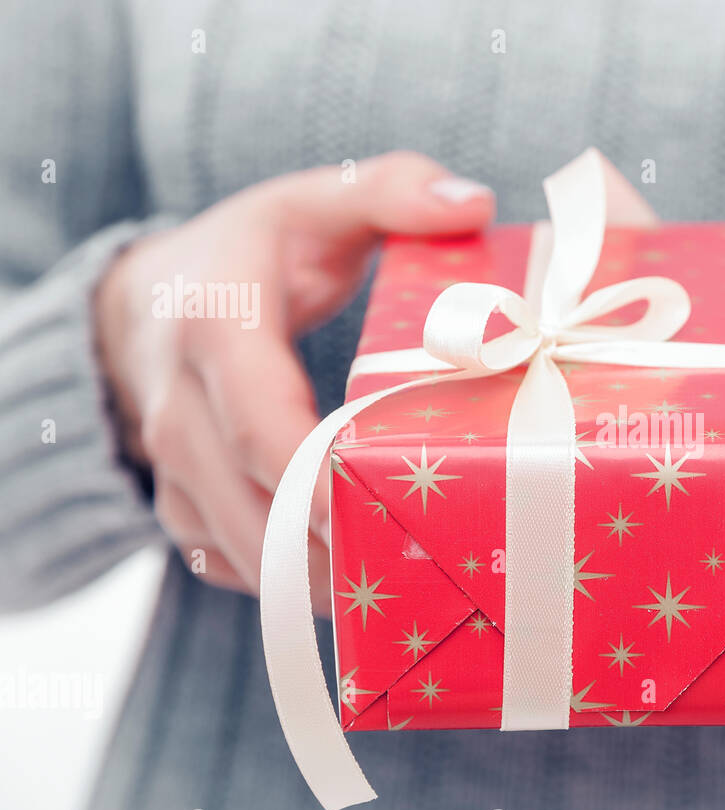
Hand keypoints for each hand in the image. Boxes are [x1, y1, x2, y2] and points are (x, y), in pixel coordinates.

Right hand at [94, 152, 494, 609]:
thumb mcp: (312, 203)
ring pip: (240, 552)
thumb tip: (475, 202)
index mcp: (217, 333)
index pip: (263, 428)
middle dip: (339, 554)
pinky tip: (356, 587)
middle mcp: (180, 412)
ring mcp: (173, 468)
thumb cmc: (247, 255)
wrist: (142, 303)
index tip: (390, 517)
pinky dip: (287, 585)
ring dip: (318, 583)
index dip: (321, 484)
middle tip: (432, 574)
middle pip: (254, 510)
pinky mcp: (181, 504)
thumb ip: (389, 192)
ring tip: (408, 594)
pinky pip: (229, 562)